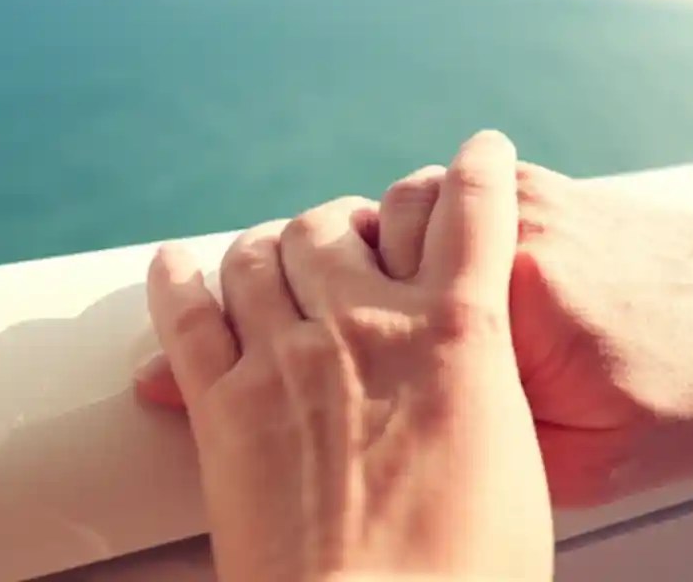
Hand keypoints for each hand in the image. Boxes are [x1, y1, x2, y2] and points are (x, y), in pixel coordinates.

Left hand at [141, 132, 551, 580]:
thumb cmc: (467, 567)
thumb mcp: (515, 457)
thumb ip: (484, 389)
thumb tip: (469, 372)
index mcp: (455, 332)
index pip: (472, 211)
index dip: (479, 169)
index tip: (479, 152)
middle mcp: (367, 325)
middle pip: (341, 223)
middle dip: (349, 220)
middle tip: (354, 235)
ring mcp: (287, 359)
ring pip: (261, 253)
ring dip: (272, 243)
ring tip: (277, 249)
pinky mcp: (224, 408)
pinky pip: (187, 316)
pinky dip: (178, 279)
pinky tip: (177, 263)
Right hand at [368, 163, 692, 505]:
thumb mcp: (595, 464)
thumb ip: (491, 439)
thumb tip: (414, 421)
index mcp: (526, 301)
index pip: (380, 319)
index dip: (357, 357)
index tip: (361, 391)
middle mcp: (520, 230)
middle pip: (370, 249)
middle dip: (359, 298)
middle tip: (385, 352)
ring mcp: (531, 195)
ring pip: (401, 210)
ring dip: (391, 258)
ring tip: (416, 315)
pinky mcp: (544, 184)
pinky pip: (448, 195)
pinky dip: (429, 232)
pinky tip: (458, 282)